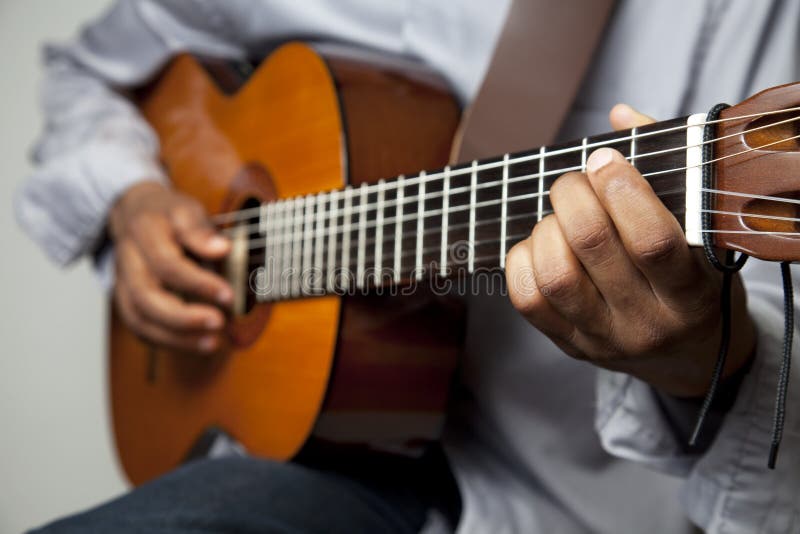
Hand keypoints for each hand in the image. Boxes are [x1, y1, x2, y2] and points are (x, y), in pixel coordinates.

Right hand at [109, 181, 232, 352]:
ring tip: (211, 342)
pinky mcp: (126, 299)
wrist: (134, 213)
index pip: (167, 264)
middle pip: (146, 297)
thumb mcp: (186, 210)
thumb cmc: (168, 215)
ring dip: (176, 337)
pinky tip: (197, 343)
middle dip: (183, 317)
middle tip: (219, 322)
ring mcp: (123, 283)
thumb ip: (201, 231)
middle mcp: (128, 261)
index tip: (228, 295)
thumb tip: (223, 249)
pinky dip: (168, 340)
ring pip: (139, 318)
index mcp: (144, 233)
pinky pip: (140, 327)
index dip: (199, 283)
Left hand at [505, 105, 755, 396]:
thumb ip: (669, 170)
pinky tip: (542, 244)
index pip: (653, 239)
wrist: (689, 357)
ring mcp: (603, 338)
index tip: (605, 158)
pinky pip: (526, 299)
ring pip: (555, 274)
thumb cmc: (696, 283)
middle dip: (574, 194)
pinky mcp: (568, 343)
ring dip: (548, 227)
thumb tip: (620, 113)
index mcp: (691, 292)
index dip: (622, 188)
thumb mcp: (703, 235)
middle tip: (575, 180)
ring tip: (561, 216)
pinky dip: (523, 258)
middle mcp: (647, 321)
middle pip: (592, 246)